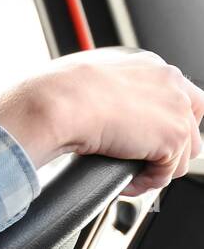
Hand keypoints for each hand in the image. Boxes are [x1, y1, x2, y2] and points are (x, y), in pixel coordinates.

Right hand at [0, 46, 203, 196]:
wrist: (59, 102)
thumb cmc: (60, 89)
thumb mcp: (91, 78)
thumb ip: (113, 90)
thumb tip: (106, 109)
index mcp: (150, 65)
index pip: (178, 95)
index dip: (163, 120)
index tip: (147, 135)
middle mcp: (170, 82)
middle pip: (190, 122)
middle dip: (169, 144)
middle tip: (141, 156)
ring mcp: (176, 109)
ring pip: (181, 153)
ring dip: (155, 166)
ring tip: (128, 171)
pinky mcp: (173, 137)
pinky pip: (166, 173)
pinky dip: (144, 183)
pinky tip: (123, 181)